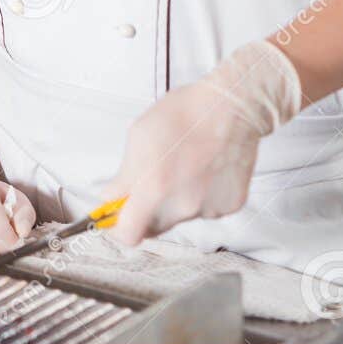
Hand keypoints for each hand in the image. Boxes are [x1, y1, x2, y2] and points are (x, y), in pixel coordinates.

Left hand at [105, 39, 301, 245]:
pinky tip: (204, 170)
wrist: (230, 109)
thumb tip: (112, 197)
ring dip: (175, 200)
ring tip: (183, 167)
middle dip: (145, 211)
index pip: (129, 234)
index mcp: (153, 189)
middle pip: (154, 227)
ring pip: (180, 216)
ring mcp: (208, 208)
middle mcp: (182, 206)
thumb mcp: (138, 138)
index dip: (120, 228)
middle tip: (150, 185)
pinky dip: (201, 195)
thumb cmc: (184, 115)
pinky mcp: (229, 205)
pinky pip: (205, 209)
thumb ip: (124, 176)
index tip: (117, 217)